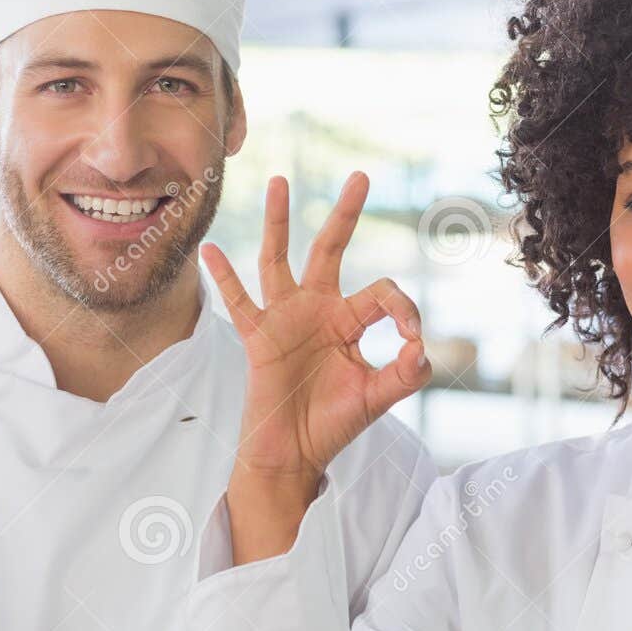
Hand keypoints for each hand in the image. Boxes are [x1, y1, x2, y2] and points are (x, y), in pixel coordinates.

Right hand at [201, 172, 429, 525]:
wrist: (293, 454)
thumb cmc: (333, 425)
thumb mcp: (378, 398)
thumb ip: (404, 374)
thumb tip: (421, 349)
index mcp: (349, 321)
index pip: (382, 292)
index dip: (403, 308)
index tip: (410, 337)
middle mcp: (317, 310)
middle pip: (330, 250)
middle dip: (346, 214)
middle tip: (362, 176)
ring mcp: (284, 319)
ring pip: (279, 259)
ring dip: (280, 221)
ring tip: (281, 181)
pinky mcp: (259, 337)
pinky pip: (239, 302)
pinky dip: (223, 276)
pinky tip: (211, 249)